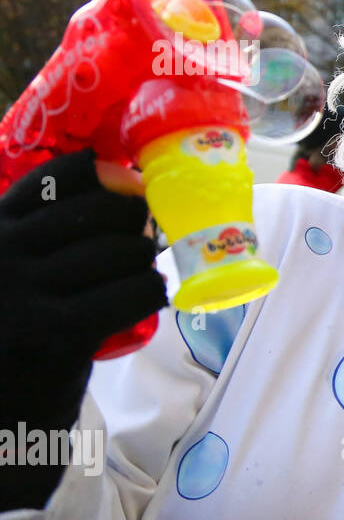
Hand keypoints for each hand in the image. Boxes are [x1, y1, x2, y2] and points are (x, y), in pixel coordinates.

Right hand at [0, 149, 166, 507]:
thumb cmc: (8, 342)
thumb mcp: (11, 277)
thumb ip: (39, 238)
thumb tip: (119, 185)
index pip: (55, 178)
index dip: (106, 179)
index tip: (129, 190)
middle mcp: (0, 255)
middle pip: (99, 210)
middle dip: (136, 222)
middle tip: (146, 240)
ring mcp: (24, 293)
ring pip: (121, 251)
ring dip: (146, 261)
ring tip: (144, 274)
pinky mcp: (56, 334)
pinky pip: (131, 294)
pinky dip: (151, 292)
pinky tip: (150, 299)